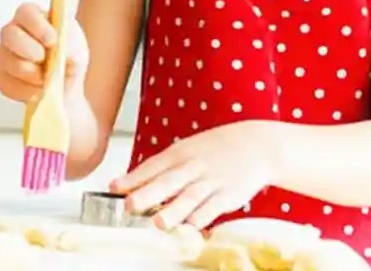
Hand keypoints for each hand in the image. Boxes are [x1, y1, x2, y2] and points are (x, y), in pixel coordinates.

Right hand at [0, 2, 87, 101]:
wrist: (66, 85)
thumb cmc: (69, 58)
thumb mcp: (77, 48)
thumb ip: (70, 44)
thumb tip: (59, 48)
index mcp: (32, 18)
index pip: (26, 13)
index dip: (37, 26)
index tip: (52, 41)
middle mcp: (13, 33)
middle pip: (8, 34)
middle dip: (27, 49)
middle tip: (44, 60)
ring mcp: (4, 55)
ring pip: (4, 59)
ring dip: (27, 73)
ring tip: (46, 80)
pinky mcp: (2, 77)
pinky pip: (5, 83)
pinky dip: (23, 90)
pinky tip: (38, 91)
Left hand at [109, 121, 277, 229]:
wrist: (256, 145)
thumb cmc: (214, 150)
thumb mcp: (187, 151)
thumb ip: (163, 169)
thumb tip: (131, 185)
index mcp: (179, 154)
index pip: (152, 167)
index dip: (133, 178)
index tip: (114, 188)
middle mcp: (193, 167)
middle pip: (168, 181)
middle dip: (147, 194)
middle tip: (129, 205)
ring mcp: (211, 181)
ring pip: (190, 197)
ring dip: (174, 210)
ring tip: (159, 223)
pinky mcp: (229, 195)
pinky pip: (214, 208)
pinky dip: (202, 217)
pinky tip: (191, 226)